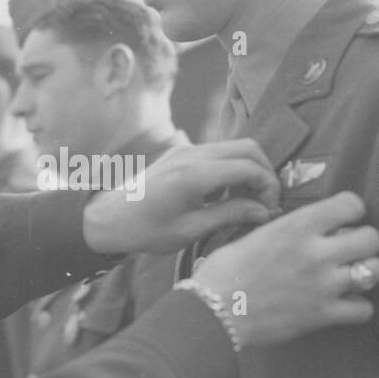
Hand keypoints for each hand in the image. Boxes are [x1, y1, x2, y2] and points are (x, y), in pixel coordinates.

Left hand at [82, 141, 279, 255]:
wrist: (108, 218)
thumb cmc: (146, 231)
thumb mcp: (191, 230)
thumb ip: (231, 216)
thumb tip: (265, 212)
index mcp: (194, 174)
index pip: (249, 167)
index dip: (269, 187)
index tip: (270, 209)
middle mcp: (192, 154)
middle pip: (248, 148)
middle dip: (265, 172)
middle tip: (265, 202)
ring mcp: (186, 149)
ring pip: (235, 147)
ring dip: (249, 170)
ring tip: (247, 202)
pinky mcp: (182, 152)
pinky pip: (219, 152)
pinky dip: (233, 168)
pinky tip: (226, 196)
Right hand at [193, 192, 378, 345]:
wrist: (214, 312)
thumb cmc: (224, 271)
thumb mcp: (255, 234)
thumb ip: (289, 229)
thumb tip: (309, 227)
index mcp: (297, 226)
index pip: (352, 204)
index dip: (351, 211)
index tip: (343, 220)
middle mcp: (316, 252)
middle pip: (372, 237)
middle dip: (365, 241)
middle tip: (351, 249)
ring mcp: (323, 285)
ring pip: (375, 271)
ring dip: (368, 272)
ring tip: (353, 275)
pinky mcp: (323, 315)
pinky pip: (364, 309)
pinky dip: (359, 307)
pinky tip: (345, 303)